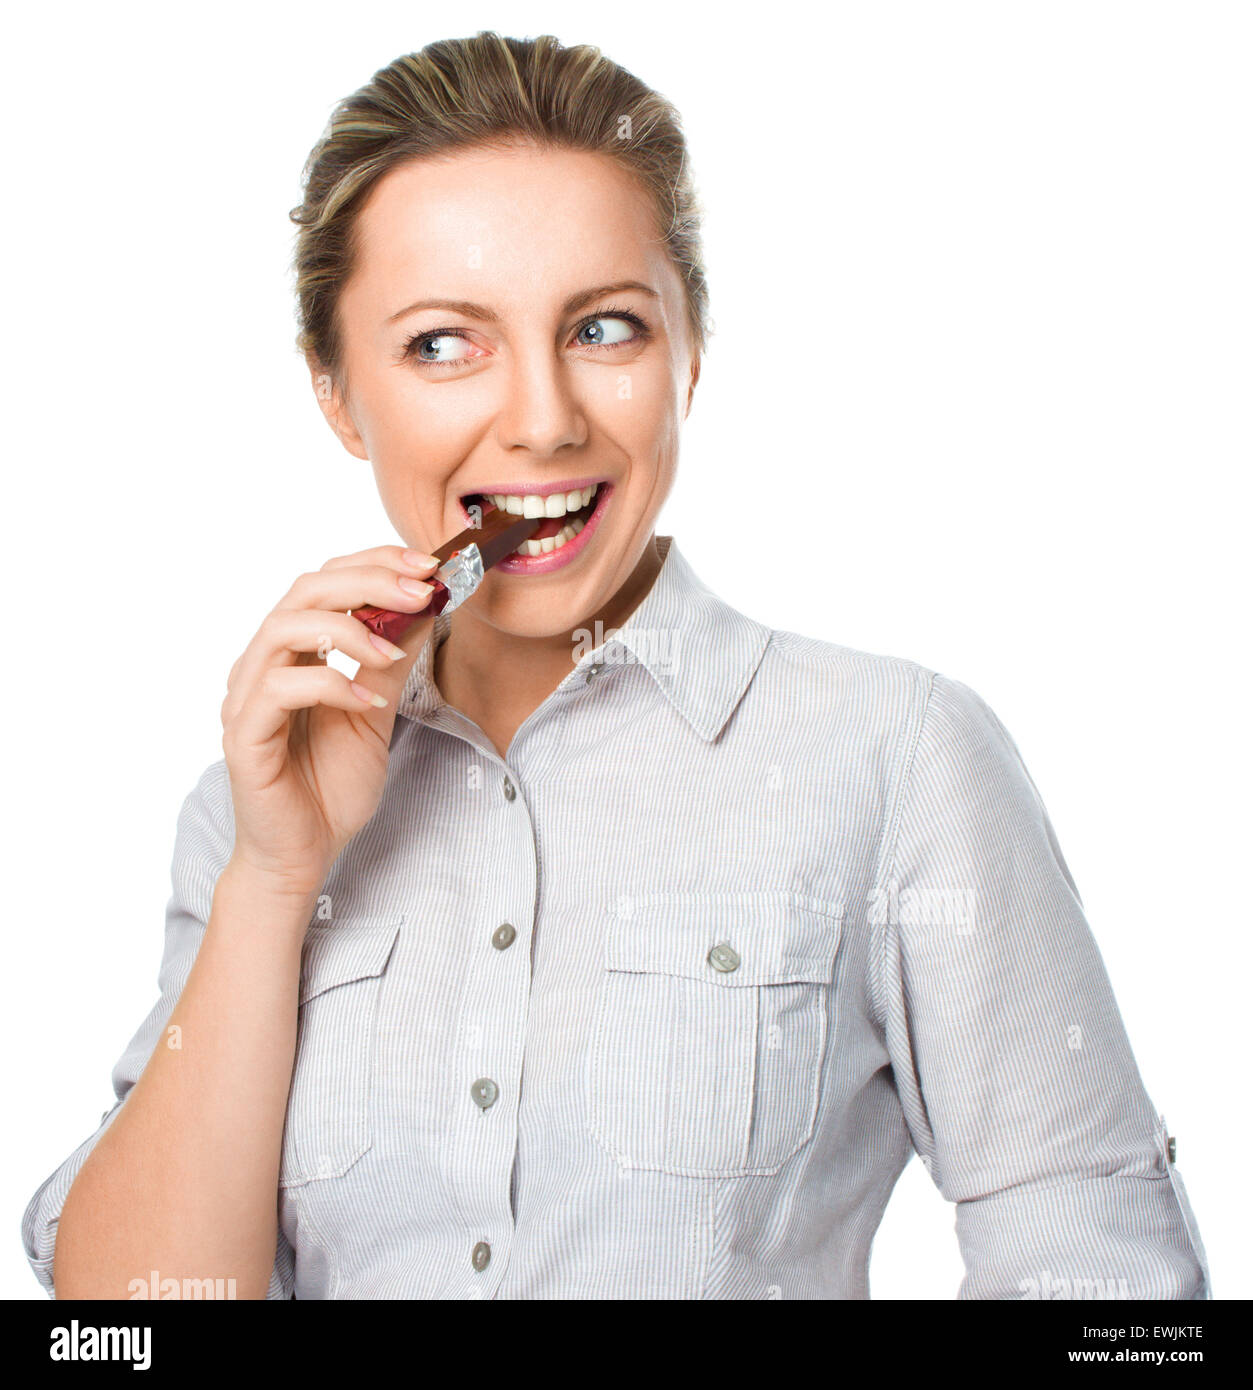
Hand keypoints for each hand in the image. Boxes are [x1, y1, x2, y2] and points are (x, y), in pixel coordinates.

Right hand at [219, 545, 440, 897]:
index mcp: (292, 654)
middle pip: (304, 590)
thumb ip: (389, 663)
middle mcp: (263, 665)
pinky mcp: (244, 735)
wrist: (303, 856)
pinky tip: (367, 703)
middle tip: (421, 589)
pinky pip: (280, 689)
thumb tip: (423, 610)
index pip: (325, 583)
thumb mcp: (375, 714)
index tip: (426, 566)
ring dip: (350, 628)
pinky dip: (331, 686)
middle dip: (368, 581)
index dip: (374, 564)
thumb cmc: (329, 788)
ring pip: (284, 627)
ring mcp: (247, 697)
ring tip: (394, 650)